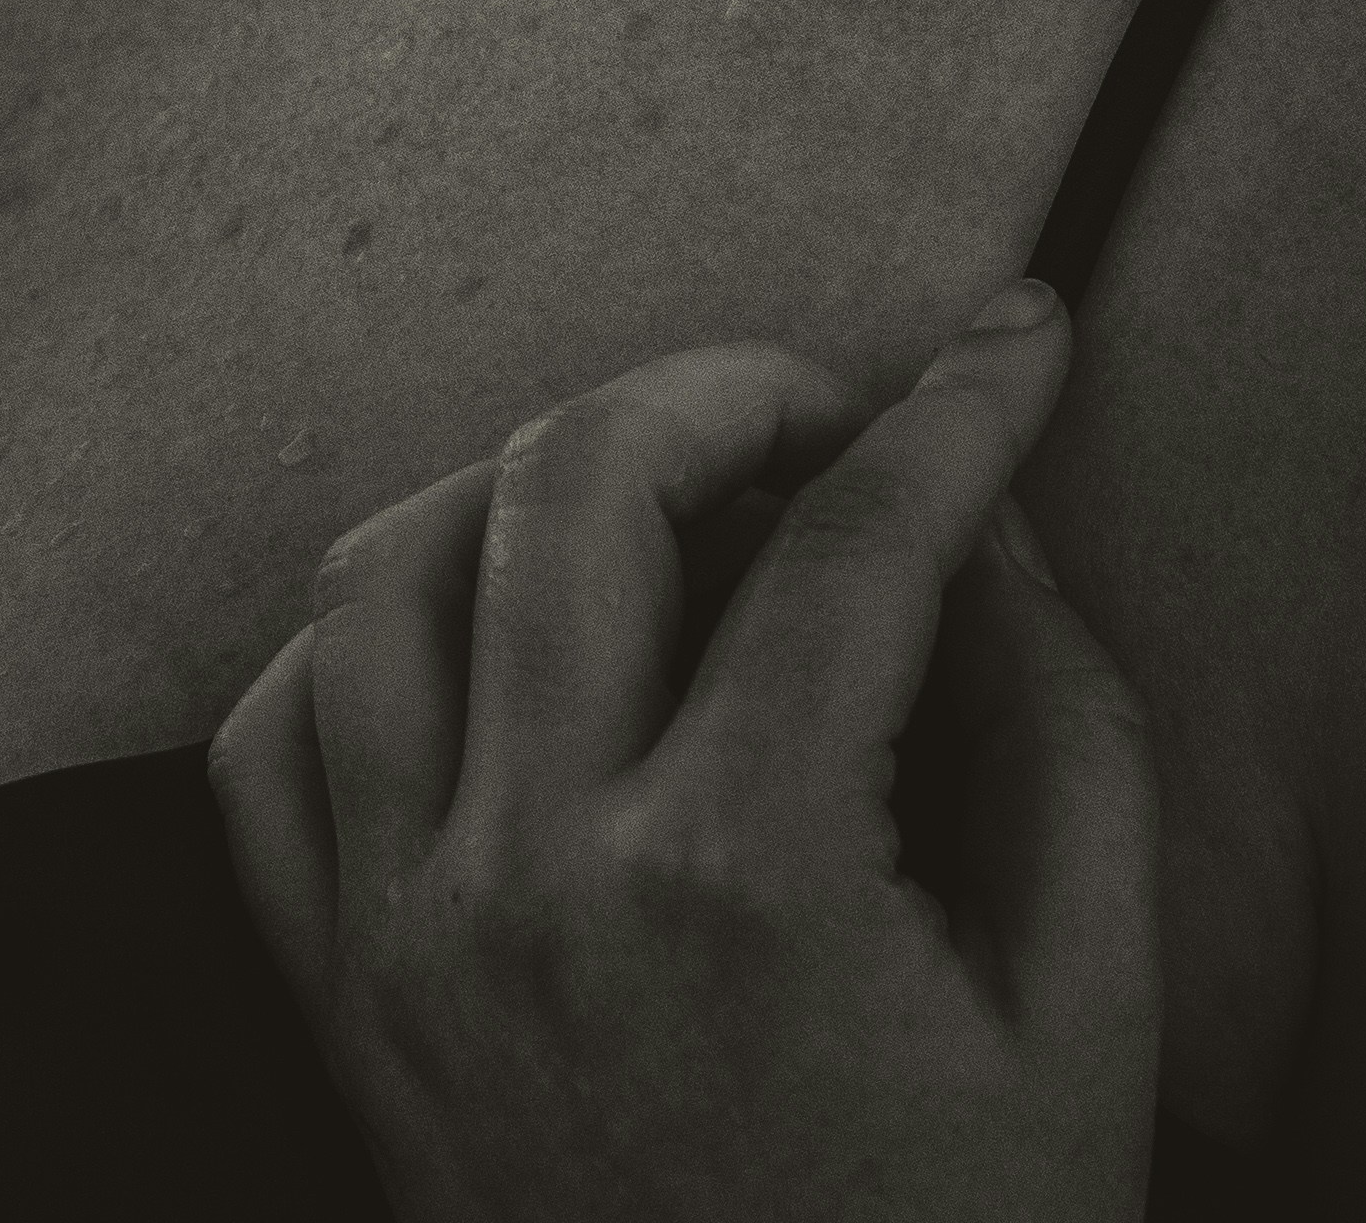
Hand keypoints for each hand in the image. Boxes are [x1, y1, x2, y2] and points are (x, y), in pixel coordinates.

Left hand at [207, 286, 1159, 1222]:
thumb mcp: (1096, 1015)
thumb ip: (1067, 734)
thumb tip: (994, 532)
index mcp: (749, 877)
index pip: (853, 539)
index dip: (955, 411)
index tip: (1014, 350)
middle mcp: (542, 879)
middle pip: (576, 483)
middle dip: (722, 389)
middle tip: (826, 421)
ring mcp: (409, 944)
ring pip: (381, 572)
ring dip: (524, 486)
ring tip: (658, 499)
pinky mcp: (341, 1012)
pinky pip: (269, 745)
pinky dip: (361, 644)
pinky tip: (483, 636)